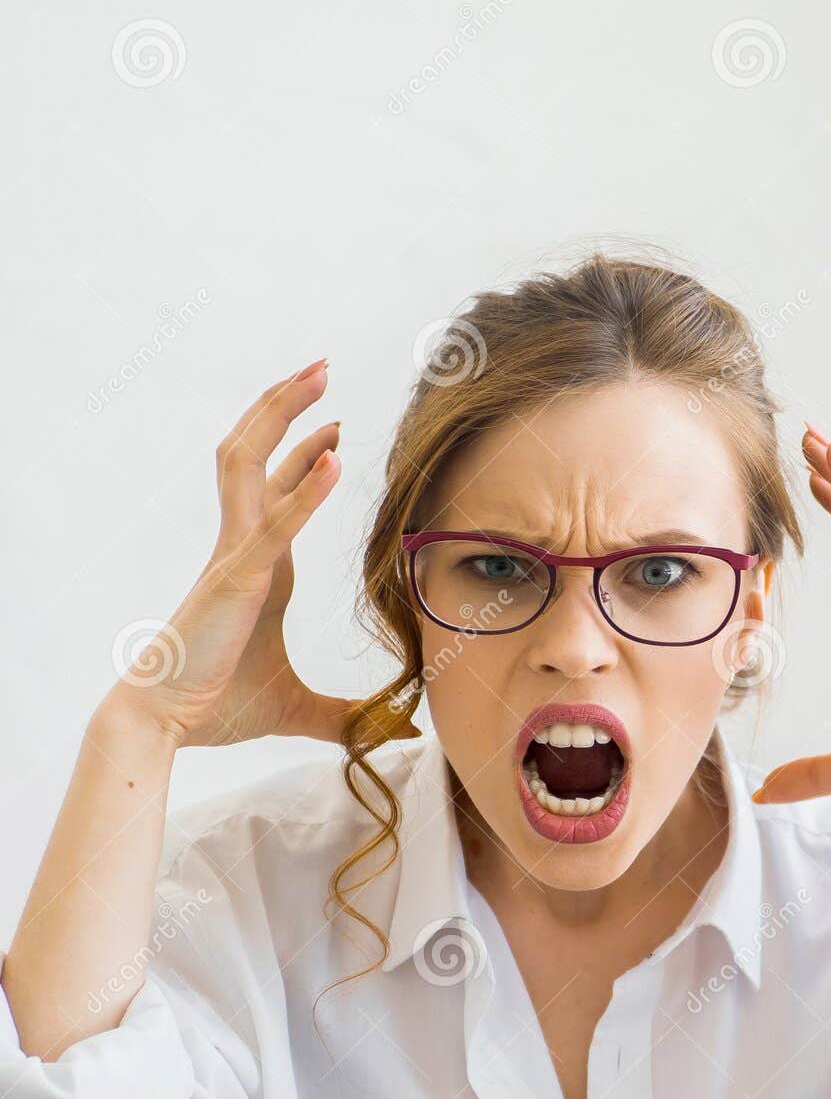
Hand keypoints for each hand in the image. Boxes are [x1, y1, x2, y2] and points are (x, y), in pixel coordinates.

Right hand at [105, 360, 359, 747]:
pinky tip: (334, 458)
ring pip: (250, 464)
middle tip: (322, 368)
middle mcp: (242, 548)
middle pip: (255, 454)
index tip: (335, 428)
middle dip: (285, 406)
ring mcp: (236, 557)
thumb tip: (398, 730)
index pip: (276, 489)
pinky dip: (304, 491)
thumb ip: (348, 715)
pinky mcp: (238, 580)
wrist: (166, 722)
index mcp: (256, 566)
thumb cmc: (218, 707)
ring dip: (282, 416)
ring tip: (317, 377)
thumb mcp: (300, 710)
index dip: (303, 453)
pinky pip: (274, 525)